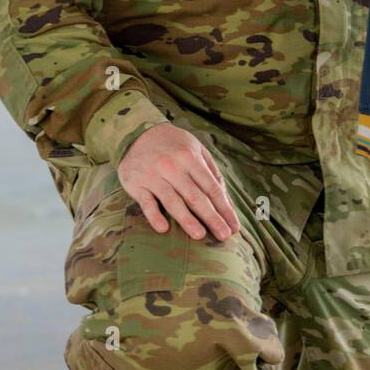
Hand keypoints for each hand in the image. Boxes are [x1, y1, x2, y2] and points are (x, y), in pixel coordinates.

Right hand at [117, 123, 241, 240]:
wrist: (136, 133)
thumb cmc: (173, 145)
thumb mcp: (196, 149)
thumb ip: (212, 172)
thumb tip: (226, 200)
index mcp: (190, 158)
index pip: (212, 188)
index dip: (224, 208)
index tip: (234, 226)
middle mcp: (173, 166)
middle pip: (195, 197)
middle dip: (212, 218)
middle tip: (224, 236)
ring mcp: (153, 176)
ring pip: (173, 201)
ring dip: (187, 220)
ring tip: (200, 235)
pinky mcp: (136, 184)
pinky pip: (146, 203)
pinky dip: (154, 216)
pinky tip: (164, 228)